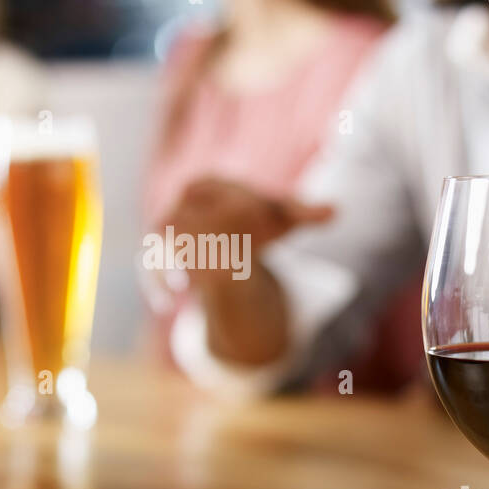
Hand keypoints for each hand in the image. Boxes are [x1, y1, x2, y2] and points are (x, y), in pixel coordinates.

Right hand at [159, 177, 330, 365]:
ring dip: (180, 260)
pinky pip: (152, 270)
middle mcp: (179, 205)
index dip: (239, 201)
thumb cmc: (255, 224)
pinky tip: (168, 303)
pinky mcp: (157, 259)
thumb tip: (337, 210)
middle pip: (186, 216)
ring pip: (166, 244)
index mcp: (205, 184)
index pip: (214, 187)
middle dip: (207, 234)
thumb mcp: (281, 218)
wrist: (221, 240)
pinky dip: (159, 284)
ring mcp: (164, 233)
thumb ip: (304, 213)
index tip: (261, 215)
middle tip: (232, 254)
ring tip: (195, 281)